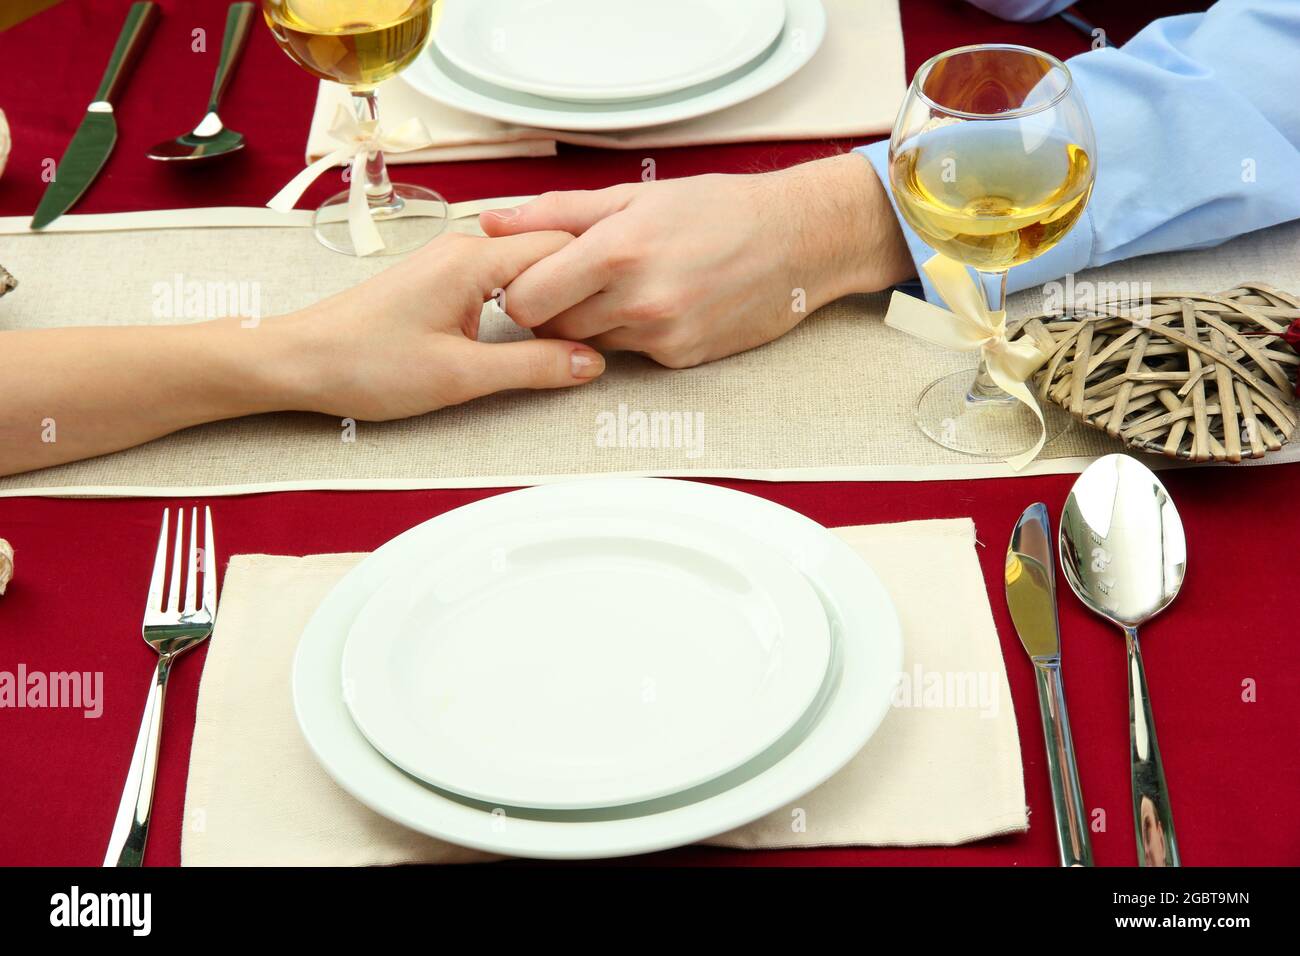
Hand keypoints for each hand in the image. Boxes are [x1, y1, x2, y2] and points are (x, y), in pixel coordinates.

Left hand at [282, 230, 605, 419]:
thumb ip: (533, 367)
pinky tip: (536, 330)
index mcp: (474, 258)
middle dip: (580, 286)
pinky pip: (501, 280)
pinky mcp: (440, 282)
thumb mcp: (460, 376)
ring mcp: (451, 263)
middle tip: (611, 322)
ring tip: (581, 330)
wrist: (298, 362)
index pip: (562, 247)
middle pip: (548, 253)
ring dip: (553, 297)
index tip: (621, 307)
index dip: (596, 277)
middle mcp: (465, 248)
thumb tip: (591, 363)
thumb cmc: (366, 364)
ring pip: (525, 268)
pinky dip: (526, 302)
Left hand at [479, 153, 914, 367]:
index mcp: (616, 251)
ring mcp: (662, 335)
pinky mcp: (682, 358)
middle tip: (577, 280)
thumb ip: (555, 213)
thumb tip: (492, 219)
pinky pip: (632, 355)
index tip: (532, 276)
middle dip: (552, 308)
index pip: (525, 299)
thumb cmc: (717, 209)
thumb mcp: (633, 197)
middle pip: (552, 329)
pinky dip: (633, 335)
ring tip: (626, 287)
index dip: (518, 290)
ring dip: (592, 322)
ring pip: (589, 344)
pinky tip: (662, 303)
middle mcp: (637, 300)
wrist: (795, 241)